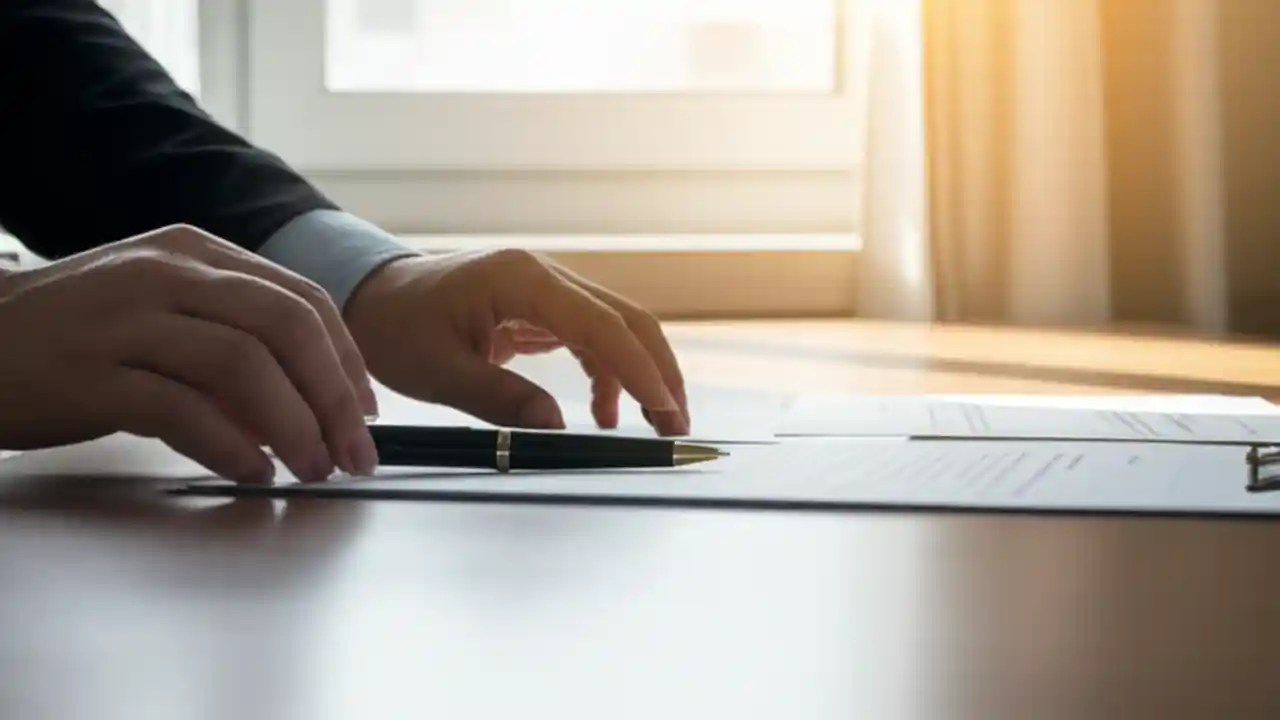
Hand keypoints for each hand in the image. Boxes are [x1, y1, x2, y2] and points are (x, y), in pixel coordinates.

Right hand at [0, 225, 377, 482]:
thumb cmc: (78, 336)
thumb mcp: (163, 316)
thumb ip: (234, 345)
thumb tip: (313, 408)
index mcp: (194, 253)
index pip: (301, 296)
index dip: (346, 358)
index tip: (368, 410)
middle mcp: (165, 273)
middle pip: (285, 324)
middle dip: (335, 395)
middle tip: (357, 451)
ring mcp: (124, 318)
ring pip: (242, 363)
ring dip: (294, 425)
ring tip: (314, 468)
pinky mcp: (89, 372)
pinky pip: (181, 408)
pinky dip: (231, 444)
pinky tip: (253, 471)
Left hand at [346, 250, 690, 435]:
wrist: (369, 300)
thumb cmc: (395, 329)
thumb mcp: (439, 372)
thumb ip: (500, 399)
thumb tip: (555, 430)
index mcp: (520, 280)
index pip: (599, 324)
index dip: (638, 368)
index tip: (664, 408)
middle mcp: (542, 276)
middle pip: (624, 319)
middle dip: (657, 371)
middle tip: (676, 424)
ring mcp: (544, 289)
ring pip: (615, 328)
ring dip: (641, 373)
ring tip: (656, 424)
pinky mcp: (540, 308)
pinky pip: (589, 338)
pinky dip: (607, 373)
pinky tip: (606, 413)